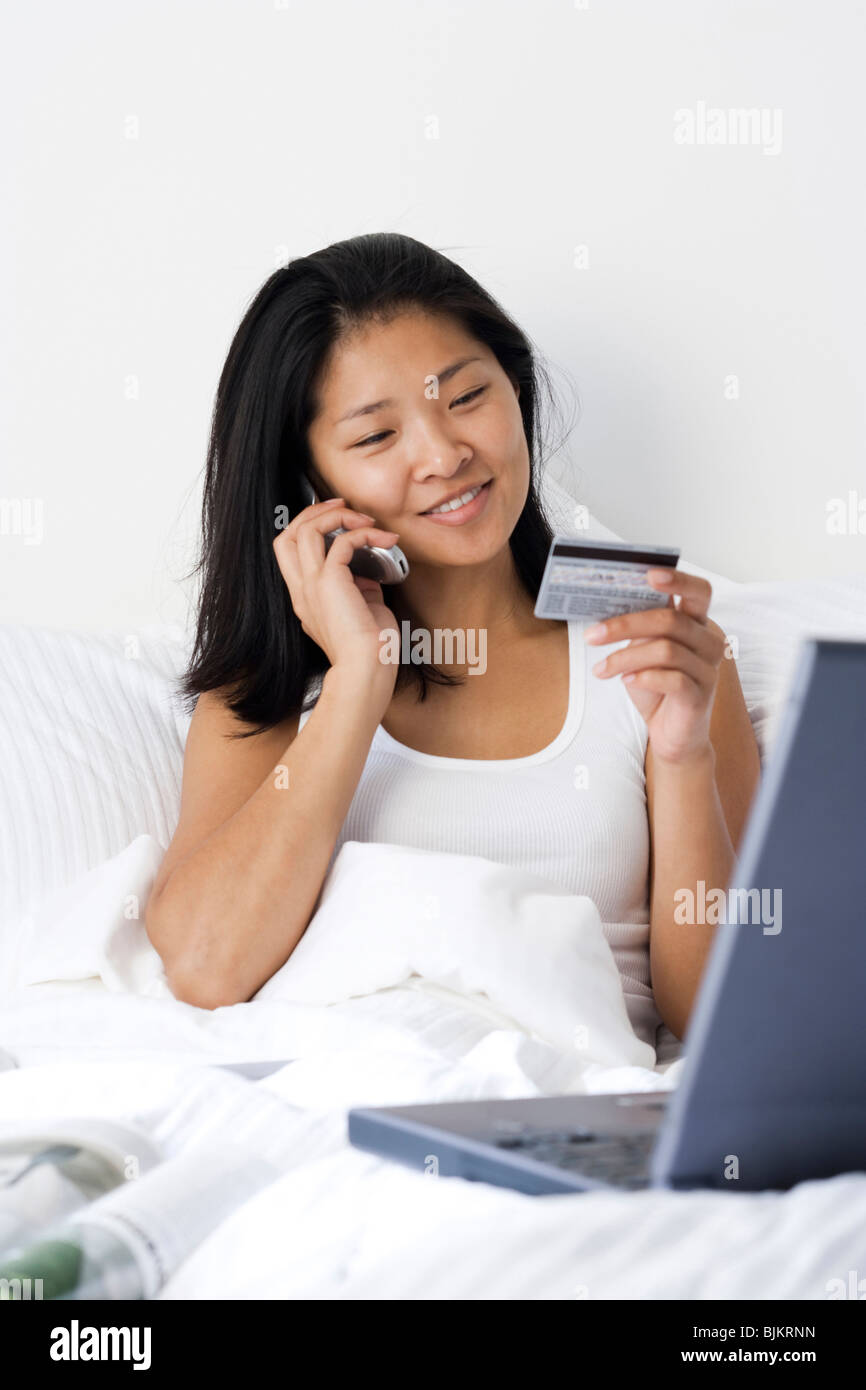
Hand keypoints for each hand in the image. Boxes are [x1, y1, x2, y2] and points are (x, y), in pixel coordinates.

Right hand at [273, 496, 400, 702]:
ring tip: (366, 520)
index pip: (290, 551)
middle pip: (288, 533)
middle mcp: (302, 589)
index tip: (338, 519)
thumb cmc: (371, 649)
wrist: (367, 670)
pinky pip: (342, 542)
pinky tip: (384, 540)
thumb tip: (369, 567)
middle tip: (343, 507)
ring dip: (337, 516)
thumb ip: (360, 586)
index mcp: (306, 597)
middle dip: (314, 512)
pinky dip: (363, 534)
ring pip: (305, 530)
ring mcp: (312, 585)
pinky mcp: (330, 582)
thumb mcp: (363, 609)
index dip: (309, 527)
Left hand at [584, 570, 724, 764]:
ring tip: (601, 669)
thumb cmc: (655, 686)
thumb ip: (637, 629)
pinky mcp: (701, 696)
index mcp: (696, 623)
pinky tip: (626, 681)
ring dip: (624, 658)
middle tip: (592, 635)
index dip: (678, 579)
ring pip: (665, 650)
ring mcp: (708, 669)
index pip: (699, 591)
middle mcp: (708, 642)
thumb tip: (608, 605)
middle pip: (670, 620)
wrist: (672, 734)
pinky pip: (672, 679)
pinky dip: (643, 678)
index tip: (648, 574)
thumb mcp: (642, 652)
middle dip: (625, 625)